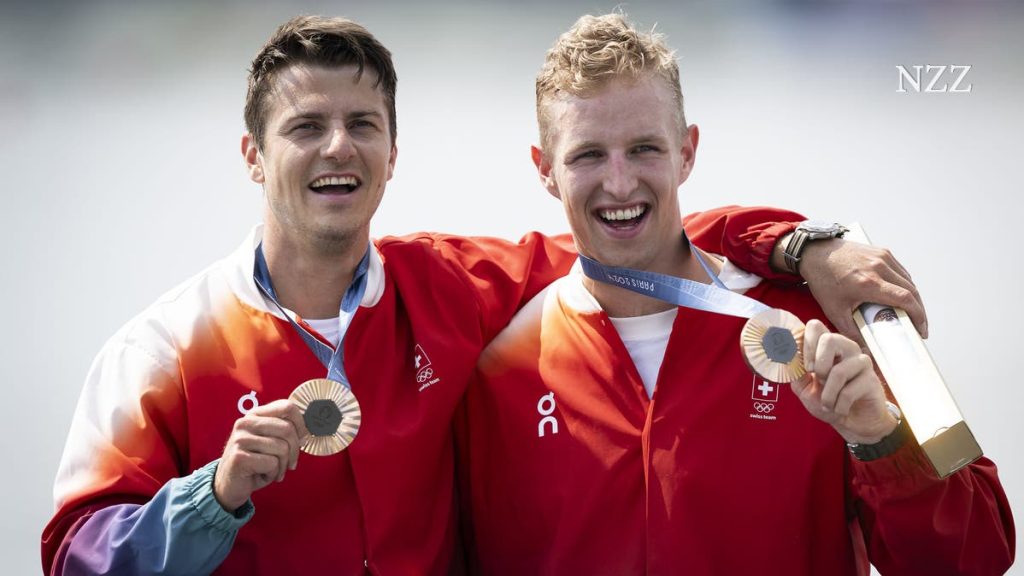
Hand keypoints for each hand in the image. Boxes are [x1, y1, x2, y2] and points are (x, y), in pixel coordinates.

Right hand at [214, 399, 306, 511]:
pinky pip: (272, 463)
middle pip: (287, 429)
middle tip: (291, 464)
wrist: (230, 485)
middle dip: (295, 451)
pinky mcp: (239, 457)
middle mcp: (245, 423)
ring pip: (282, 448)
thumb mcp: (270, 442)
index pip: (287, 407)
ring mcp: (240, 439)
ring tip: (274, 471)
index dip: (301, 424)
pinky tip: (263, 475)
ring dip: (283, 465)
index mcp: (255, 415)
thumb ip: (284, 432)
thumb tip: (306, 433)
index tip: (302, 439)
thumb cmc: (255, 463)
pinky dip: (273, 473)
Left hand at [790, 320, 896, 443]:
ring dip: (827, 395)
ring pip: (838, 371)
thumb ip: (795, 371)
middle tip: (819, 381)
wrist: (851, 422)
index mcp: (827, 346)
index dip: (805, 343)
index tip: (806, 367)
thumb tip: (785, 356)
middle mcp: (846, 348)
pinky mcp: (871, 380)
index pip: (815, 326)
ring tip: (828, 403)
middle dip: (819, 366)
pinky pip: (849, 392)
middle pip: (829, 338)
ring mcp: (861, 362)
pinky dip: (838, 406)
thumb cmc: (827, 401)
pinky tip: (840, 410)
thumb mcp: (803, 387)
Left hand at [799, 238, 926, 344]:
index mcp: (869, 283)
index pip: (905, 299)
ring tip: (911, 315)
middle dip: (919, 312)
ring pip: (909, 281)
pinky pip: (901, 271)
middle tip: (918, 327)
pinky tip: (902, 297)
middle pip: (912, 291)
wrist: (815, 252)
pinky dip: (906, 285)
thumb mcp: (834, 310)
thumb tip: (865, 350)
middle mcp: (879, 267)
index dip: (918, 316)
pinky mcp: (882, 252)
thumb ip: (851, 332)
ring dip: (914, 299)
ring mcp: (883, 257)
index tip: (920, 330)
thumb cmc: (823, 280)